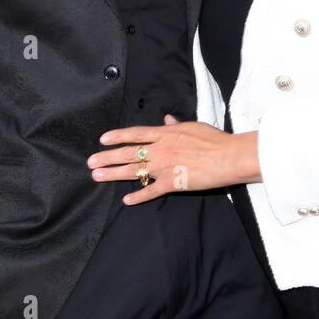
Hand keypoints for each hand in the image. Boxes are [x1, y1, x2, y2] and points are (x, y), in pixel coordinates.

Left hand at [88, 114, 260, 204]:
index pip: (136, 134)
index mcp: (165, 134)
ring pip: (133, 170)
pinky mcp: (172, 183)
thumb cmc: (214, 140)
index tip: (103, 139)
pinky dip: (138, 196)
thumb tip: (167, 119)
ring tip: (98, 176)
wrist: (226, 156)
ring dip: (114, 174)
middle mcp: (160, 149)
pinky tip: (126, 200)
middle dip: (107, 157)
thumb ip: (177, 125)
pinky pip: (151, 191)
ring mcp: (164, 166)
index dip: (118, 136)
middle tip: (91, 162)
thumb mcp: (193, 126)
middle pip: (128, 153)